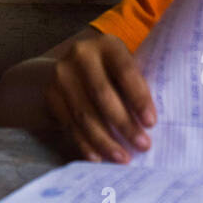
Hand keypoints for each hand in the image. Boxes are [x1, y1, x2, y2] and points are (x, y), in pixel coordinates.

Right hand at [46, 33, 155, 162]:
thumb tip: (151, 124)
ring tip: (123, 158)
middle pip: (102, 94)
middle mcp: (81, 54)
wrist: (72, 67)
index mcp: (107, 44)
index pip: (125, 72)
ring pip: (84, 114)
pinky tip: (98, 158)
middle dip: (124, 124)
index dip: (139, 98)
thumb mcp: (125, 67)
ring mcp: (62, 74)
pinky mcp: (51, 95)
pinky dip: (85, 144)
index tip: (151, 123)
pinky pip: (69, 125)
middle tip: (143, 145)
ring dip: (105, 141)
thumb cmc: (112, 72)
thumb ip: (137, 86)